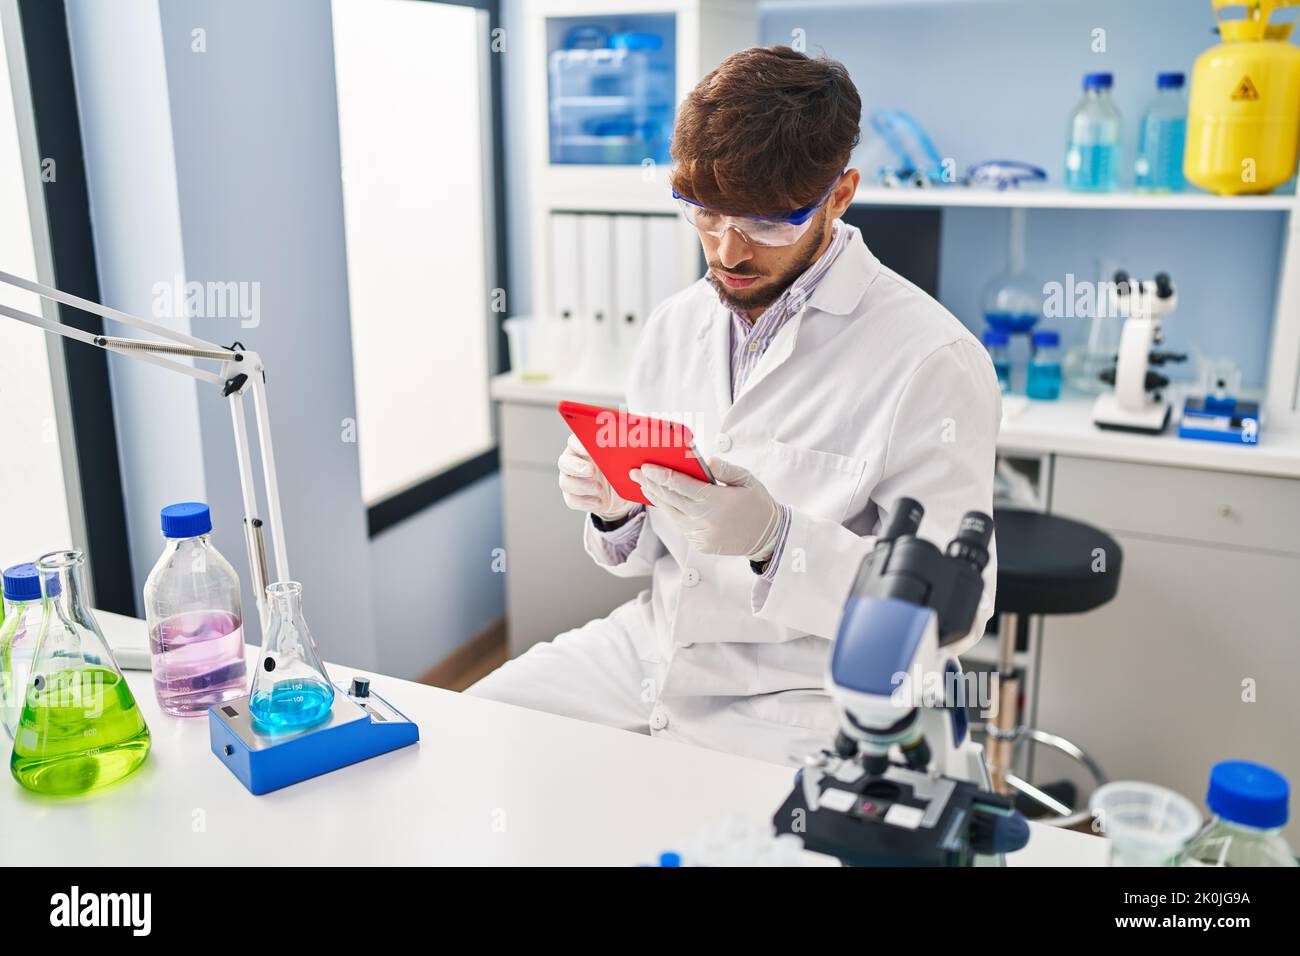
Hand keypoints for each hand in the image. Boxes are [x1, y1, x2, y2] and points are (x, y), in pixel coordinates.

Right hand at [557, 433, 634, 520]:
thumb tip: (628, 445)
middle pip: (564, 462)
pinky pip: (572, 500)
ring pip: (565, 482)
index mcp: (582, 448)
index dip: (577, 444)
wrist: (618, 495)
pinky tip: (598, 501)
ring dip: (582, 486)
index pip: (573, 442)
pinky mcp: (572, 497)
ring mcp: (570, 480)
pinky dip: (585, 502)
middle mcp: (572, 462)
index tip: (587, 448)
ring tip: (599, 488)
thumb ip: (618, 452)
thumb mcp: (621, 460)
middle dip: (577, 466)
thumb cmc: (617, 470)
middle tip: (591, 470)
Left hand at [632, 457, 780, 558]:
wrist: (769, 537)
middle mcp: (705, 520)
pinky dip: (670, 511)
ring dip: (656, 498)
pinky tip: (663, 501)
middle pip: (670, 500)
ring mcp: (701, 535)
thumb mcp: (747, 480)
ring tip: (644, 485)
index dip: (661, 475)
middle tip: (635, 472)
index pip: (681, 486)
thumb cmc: (758, 504)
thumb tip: (706, 460)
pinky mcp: (700, 544)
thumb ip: (725, 468)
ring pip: (671, 514)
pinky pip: (680, 525)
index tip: (646, 466)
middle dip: (650, 484)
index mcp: (716, 502)